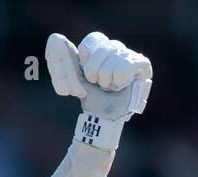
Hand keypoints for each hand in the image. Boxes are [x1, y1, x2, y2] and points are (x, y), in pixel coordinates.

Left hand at [46, 31, 151, 149]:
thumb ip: (60, 60)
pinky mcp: (142, 64)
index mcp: (99, 48)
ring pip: (114, 59)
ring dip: (108, 79)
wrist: (104, 117)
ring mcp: (130, 55)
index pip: (93, 41)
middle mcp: (115, 48)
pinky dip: (119, 79)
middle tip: (99, 84)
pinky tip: (123, 84)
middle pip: (103, 48)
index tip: (88, 75)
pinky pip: (126, 64)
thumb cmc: (91, 98)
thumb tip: (55, 38)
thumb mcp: (71, 78)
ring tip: (111, 86)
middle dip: (96, 72)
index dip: (88, 59)